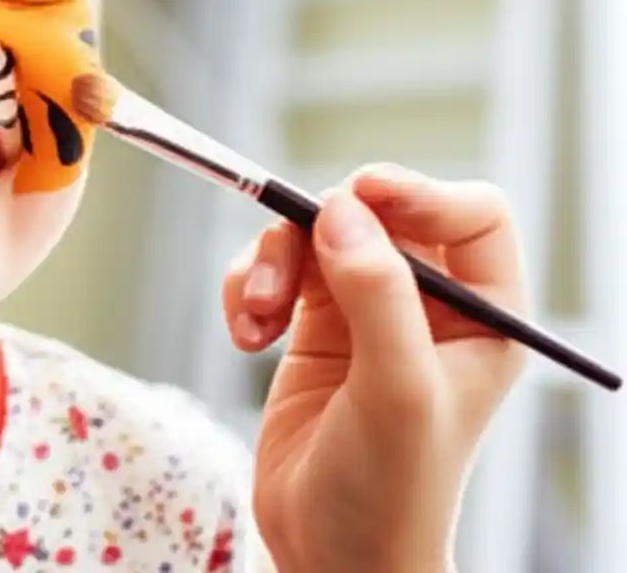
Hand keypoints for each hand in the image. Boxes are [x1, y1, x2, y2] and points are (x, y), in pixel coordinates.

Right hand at [222, 164, 528, 571]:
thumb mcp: (396, 390)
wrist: (330, 553)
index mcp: (484, 317)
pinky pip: (276, 272)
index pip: (471, 215)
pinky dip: (249, 290)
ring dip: (272, 263)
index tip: (361, 193)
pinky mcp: (312, 330)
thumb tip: (341, 209)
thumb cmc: (390, 490)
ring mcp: (366, 314)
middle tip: (286, 267)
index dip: (419, 193)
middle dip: (320, 232)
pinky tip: (246, 337)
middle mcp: (429, 306)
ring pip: (315, 238)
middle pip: (375, 215)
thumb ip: (377, 296)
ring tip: (255, 319)